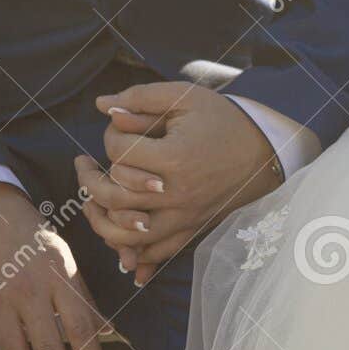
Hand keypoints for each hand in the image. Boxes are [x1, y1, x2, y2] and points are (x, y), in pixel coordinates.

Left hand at [77, 82, 282, 283]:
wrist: (265, 150)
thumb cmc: (223, 119)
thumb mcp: (185, 96)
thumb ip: (141, 97)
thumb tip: (101, 105)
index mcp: (175, 158)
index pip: (118, 154)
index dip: (110, 136)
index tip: (121, 127)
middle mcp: (177, 194)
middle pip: (112, 198)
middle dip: (88, 180)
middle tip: (83, 165)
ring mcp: (184, 216)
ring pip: (125, 233)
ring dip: (100, 219)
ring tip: (92, 200)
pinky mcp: (191, 229)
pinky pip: (154, 253)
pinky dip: (132, 252)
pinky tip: (118, 239)